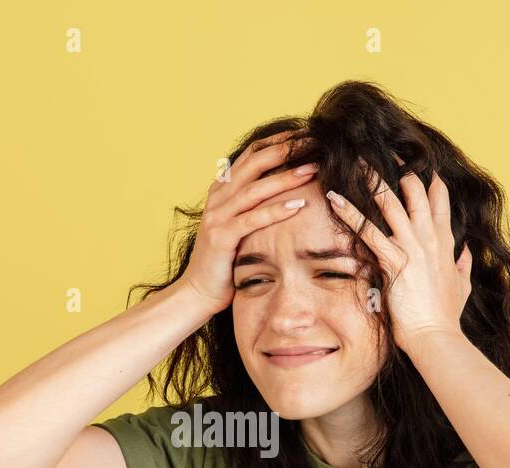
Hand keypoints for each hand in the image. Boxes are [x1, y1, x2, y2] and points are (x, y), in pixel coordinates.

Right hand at [176, 130, 318, 316]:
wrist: (198, 292)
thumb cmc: (224, 262)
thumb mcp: (238, 227)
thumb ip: (252, 207)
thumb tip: (284, 191)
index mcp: (221, 191)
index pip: (250, 156)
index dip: (276, 142)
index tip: (303, 134)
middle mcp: (217, 198)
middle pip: (253, 164)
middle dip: (284, 151)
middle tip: (312, 142)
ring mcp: (217, 216)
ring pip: (254, 189)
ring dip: (285, 178)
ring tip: (312, 169)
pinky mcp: (221, 237)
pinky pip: (252, 219)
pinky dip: (276, 211)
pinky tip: (298, 205)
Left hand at [325, 159, 472, 349]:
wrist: (436, 336)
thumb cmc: (445, 316)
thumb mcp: (462, 286)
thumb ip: (462, 265)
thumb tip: (465, 252)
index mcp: (444, 242)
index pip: (438, 199)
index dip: (427, 179)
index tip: (417, 165)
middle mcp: (429, 237)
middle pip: (414, 191)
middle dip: (398, 169)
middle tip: (382, 152)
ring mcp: (412, 246)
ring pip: (390, 202)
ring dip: (371, 180)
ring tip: (355, 162)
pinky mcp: (393, 260)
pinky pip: (368, 230)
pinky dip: (349, 213)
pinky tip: (334, 199)